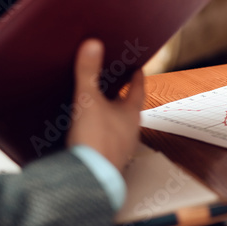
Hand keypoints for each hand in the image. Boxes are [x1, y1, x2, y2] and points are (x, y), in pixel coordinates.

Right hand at [67, 39, 144, 171]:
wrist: (90, 181)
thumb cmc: (96, 141)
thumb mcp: (88, 100)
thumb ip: (88, 72)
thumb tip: (93, 44)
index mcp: (131, 113)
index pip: (138, 88)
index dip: (137, 76)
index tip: (137, 67)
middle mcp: (131, 130)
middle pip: (128, 108)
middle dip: (121, 96)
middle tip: (115, 84)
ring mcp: (121, 147)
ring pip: (118, 126)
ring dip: (110, 116)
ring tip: (98, 108)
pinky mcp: (109, 161)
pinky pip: (106, 141)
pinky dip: (100, 134)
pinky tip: (88, 134)